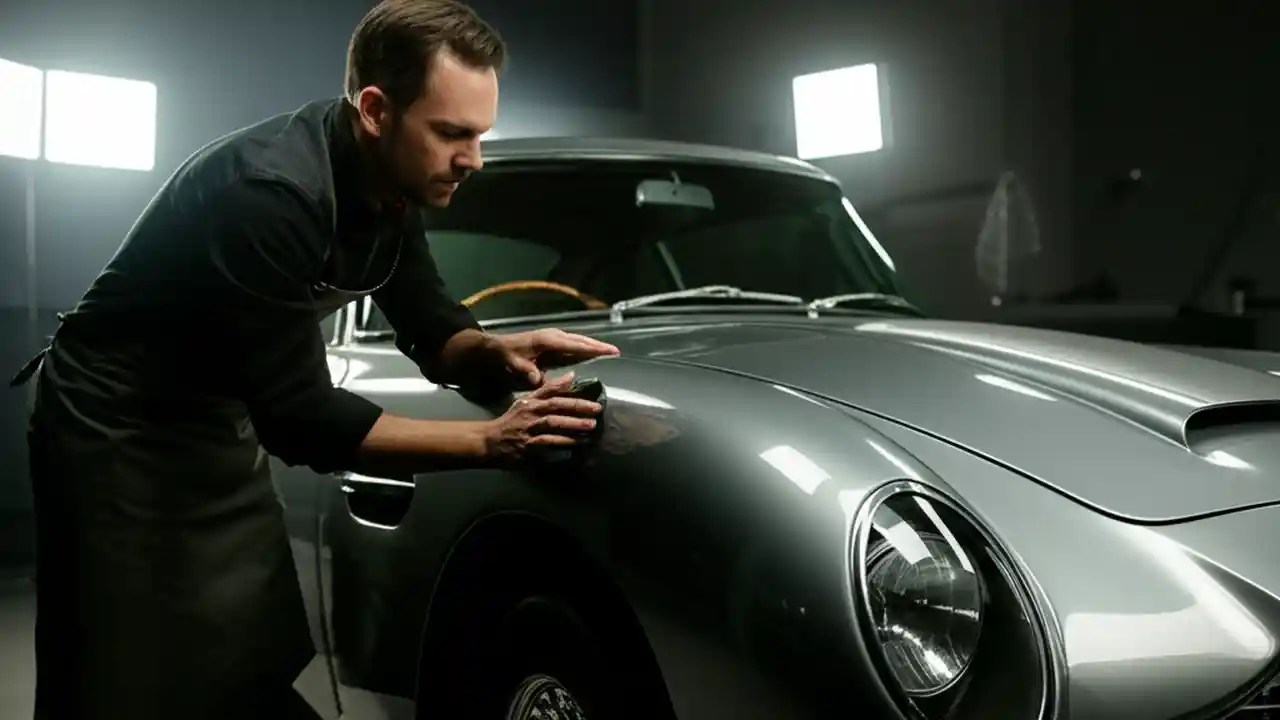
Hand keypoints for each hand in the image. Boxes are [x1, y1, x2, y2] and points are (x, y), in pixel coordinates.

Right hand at [483, 373, 602, 466]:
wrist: (490, 441)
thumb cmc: (512, 420)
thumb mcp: (528, 401)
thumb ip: (550, 389)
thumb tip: (571, 375)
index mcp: (531, 403)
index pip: (553, 397)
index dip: (573, 398)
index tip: (593, 401)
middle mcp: (530, 415)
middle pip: (555, 410)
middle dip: (576, 411)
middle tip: (595, 413)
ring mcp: (528, 432)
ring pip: (551, 427)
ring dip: (571, 428)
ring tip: (589, 429)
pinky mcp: (527, 448)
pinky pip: (546, 446)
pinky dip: (560, 446)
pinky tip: (574, 448)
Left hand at [493, 328, 619, 388]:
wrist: (498, 346)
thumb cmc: (507, 355)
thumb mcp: (514, 364)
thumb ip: (526, 371)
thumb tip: (536, 379)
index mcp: (548, 340)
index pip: (575, 344)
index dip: (592, 349)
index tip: (608, 351)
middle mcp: (554, 335)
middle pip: (581, 340)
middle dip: (599, 345)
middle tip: (616, 351)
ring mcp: (554, 337)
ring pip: (579, 340)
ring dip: (594, 345)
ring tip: (610, 350)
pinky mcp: (554, 340)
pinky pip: (573, 343)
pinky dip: (585, 346)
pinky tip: (593, 351)